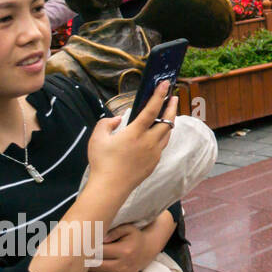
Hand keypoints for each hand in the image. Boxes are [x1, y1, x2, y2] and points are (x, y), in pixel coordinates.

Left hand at [79, 224, 150, 271]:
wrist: (145, 252)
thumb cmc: (132, 239)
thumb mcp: (127, 229)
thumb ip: (114, 230)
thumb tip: (101, 238)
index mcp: (125, 251)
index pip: (98, 252)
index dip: (84, 249)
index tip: (75, 247)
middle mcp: (124, 267)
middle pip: (94, 266)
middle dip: (80, 263)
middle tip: (70, 258)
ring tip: (72, 269)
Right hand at [84, 83, 175, 204]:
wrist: (110, 187)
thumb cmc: (102, 162)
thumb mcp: (97, 138)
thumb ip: (106, 123)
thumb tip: (118, 119)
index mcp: (136, 133)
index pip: (152, 109)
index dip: (159, 95)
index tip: (165, 84)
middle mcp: (149, 141)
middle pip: (168, 121)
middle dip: (172, 107)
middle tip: (173, 97)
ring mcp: (154, 153)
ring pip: (167, 133)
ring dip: (169, 121)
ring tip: (168, 113)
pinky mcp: (155, 162)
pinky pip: (162, 145)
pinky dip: (163, 135)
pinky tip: (158, 134)